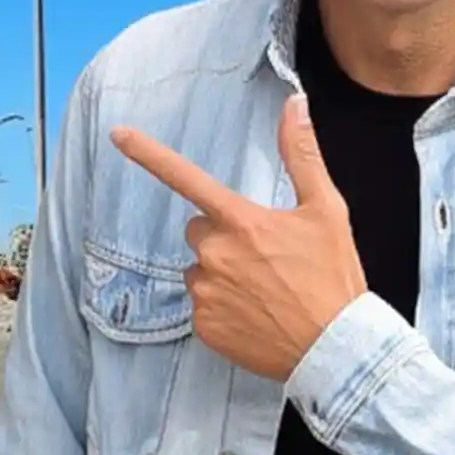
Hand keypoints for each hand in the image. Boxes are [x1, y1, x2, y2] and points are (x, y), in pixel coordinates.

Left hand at [110, 93, 366, 381]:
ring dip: (222, 274)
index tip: (117, 133)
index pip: (185, 178)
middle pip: (199, 230)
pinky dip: (223, 308)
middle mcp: (215, 254)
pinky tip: (254, 315)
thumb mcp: (326, 210)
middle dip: (223, 237)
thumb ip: (302, 155)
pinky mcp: (204, 326)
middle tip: (264, 257)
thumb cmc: (333, 278)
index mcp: (240, 222)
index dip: (148, 154)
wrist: (336, 349)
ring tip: (263, 290)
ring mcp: (206, 292)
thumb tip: (294, 104)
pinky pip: (202, 305)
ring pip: (200, 269)